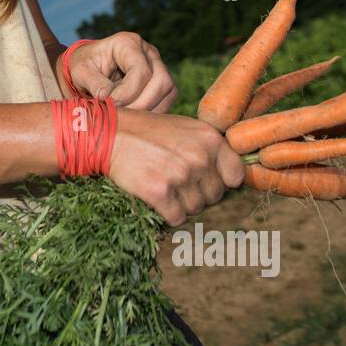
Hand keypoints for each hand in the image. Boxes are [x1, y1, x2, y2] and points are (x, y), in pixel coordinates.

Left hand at [64, 33, 177, 112]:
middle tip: (120, 115)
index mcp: (128, 43)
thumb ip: (94, 84)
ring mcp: (158, 66)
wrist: (90, 69)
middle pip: (162, 81)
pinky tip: (133, 116)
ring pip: (168, 91)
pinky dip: (152, 112)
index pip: (141, 70)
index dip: (128, 92)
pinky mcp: (162, 83)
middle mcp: (149, 52)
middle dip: (141, 104)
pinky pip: (167, 100)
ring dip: (148, 110)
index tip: (111, 104)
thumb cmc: (85, 66)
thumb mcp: (81, 72)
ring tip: (126, 117)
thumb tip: (109, 98)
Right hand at [107, 109, 246, 226]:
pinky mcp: (159, 192)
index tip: (206, 180)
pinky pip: (177, 218)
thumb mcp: (185, 127)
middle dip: (198, 193)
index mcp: (210, 139)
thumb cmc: (146, 131)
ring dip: (181, 204)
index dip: (221, 181)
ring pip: (195, 208)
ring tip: (164, 186)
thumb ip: (209, 148)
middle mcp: (200, 156)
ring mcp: (180, 174)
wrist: (109, 134)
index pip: (236, 176)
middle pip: (215, 196)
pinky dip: (168, 214)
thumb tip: (231, 177)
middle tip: (176, 182)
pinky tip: (156, 199)